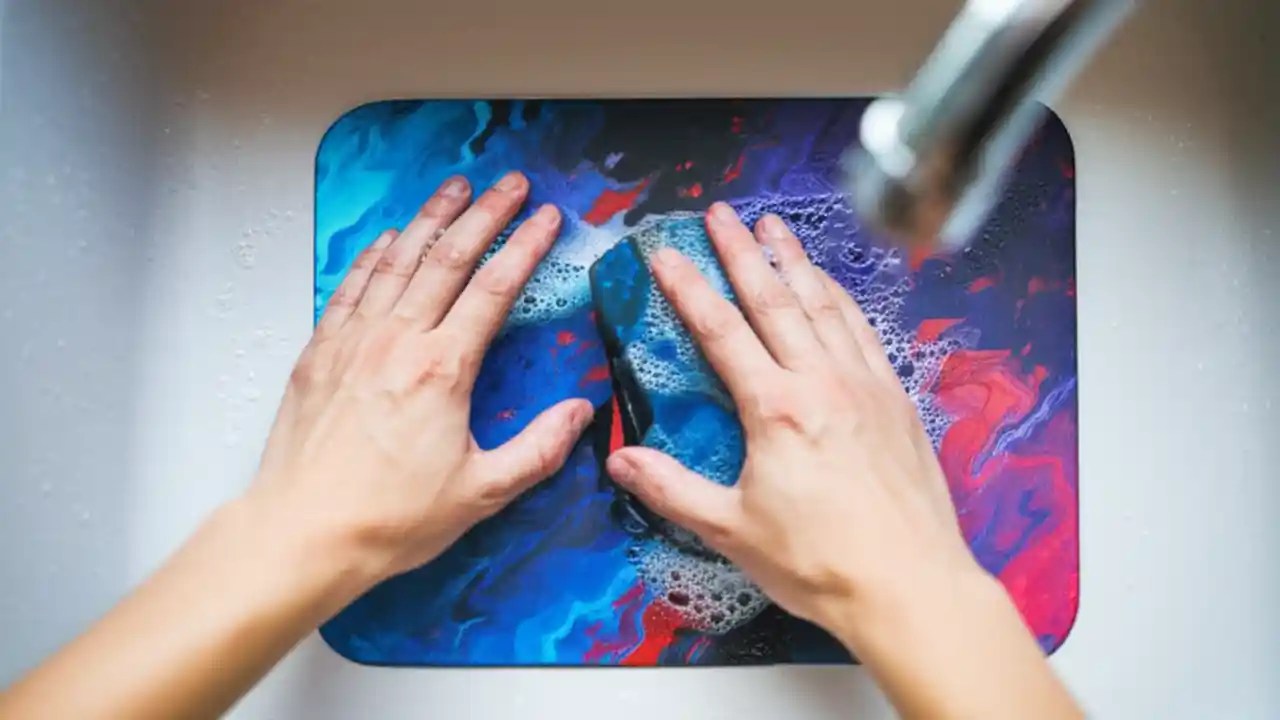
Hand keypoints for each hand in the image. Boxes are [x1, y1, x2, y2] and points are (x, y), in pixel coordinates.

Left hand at [249, 172, 592, 587]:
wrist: (304, 532)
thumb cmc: (390, 519)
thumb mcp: (482, 492)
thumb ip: (538, 448)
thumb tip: (581, 413)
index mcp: (444, 369)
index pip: (495, 288)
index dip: (525, 246)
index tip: (547, 218)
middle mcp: (398, 340)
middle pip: (448, 258)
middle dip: (485, 213)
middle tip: (511, 184)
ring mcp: (354, 341)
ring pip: (399, 261)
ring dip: (431, 219)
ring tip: (455, 187)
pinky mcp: (320, 353)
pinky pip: (352, 287)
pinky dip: (375, 256)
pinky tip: (390, 239)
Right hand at [606, 203, 1078, 719]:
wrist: (910, 585)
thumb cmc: (820, 563)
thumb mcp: (732, 530)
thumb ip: (672, 488)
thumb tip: (620, 460)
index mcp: (776, 408)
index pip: (722, 331)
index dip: (689, 288)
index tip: (665, 253)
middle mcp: (822, 381)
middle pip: (775, 300)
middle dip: (742, 253)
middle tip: (720, 214)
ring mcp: (865, 385)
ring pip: (824, 305)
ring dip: (794, 262)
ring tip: (773, 227)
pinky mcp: (896, 400)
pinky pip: (864, 331)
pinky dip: (842, 299)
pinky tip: (831, 287)